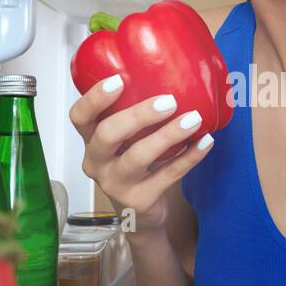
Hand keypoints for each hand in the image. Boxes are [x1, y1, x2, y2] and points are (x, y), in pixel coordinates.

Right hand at [67, 76, 214, 232]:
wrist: (140, 213)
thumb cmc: (134, 164)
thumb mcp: (125, 141)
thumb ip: (134, 115)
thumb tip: (172, 72)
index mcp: (90, 141)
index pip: (79, 117)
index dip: (95, 98)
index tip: (118, 81)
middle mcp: (97, 163)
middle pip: (107, 134)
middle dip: (138, 115)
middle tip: (169, 101)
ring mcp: (116, 185)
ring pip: (139, 156)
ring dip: (168, 135)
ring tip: (193, 119)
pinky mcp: (139, 201)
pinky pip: (168, 175)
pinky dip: (189, 157)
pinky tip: (206, 141)